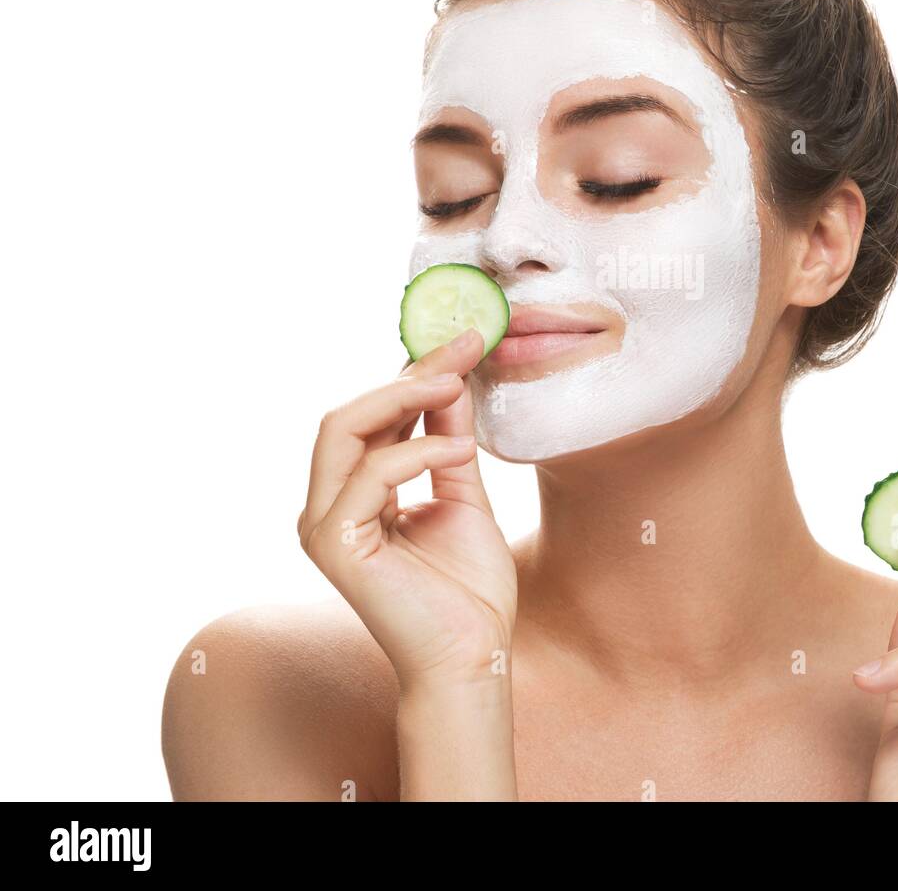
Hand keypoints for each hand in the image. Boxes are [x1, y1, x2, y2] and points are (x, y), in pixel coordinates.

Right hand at [297, 328, 516, 689]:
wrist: (475, 657)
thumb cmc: (468, 589)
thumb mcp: (463, 493)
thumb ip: (449, 439)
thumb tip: (451, 378)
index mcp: (353, 496)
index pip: (371, 418)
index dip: (414, 374)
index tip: (466, 341)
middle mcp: (327, 507)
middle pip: (346, 415)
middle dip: (406, 374)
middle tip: (463, 348)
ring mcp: (323, 526)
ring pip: (341, 431)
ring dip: (402, 398)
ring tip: (456, 384)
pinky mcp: (334, 546)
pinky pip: (369, 475)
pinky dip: (415, 451)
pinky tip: (459, 450)